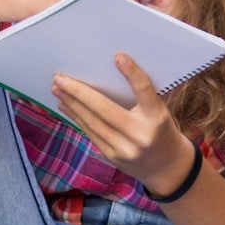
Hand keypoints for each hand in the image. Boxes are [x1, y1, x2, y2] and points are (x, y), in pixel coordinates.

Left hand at [51, 54, 195, 195]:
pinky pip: (90, 133)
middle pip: (105, 109)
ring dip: (72, 104)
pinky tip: (66, 106)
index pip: (145, 91)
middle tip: (60, 78)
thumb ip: (139, 97)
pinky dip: (77, 117)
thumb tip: (104, 76)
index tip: (118, 57)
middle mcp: (140, 134)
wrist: (167, 167)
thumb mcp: (158, 112)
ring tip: (57, 89)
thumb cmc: (160, 130)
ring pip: (92, 122)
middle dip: (79, 92)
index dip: (132, 74)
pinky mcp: (112, 156)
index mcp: (156, 118)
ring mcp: (124, 148)